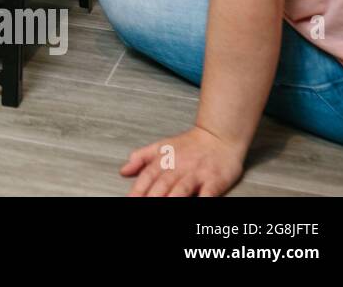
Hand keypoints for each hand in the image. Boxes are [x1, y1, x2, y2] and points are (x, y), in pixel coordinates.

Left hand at [120, 126, 245, 195]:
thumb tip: (123, 171)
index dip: (137, 189)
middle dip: (151, 197)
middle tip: (142, 205)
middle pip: (162, 184)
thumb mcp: (161, 146)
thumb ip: (140, 158)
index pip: (147, 176)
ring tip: (164, 206)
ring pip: (182, 188)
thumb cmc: (190, 145)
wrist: (219, 136)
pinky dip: (202, 199)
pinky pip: (208, 192)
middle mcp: (179, 167)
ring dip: (172, 199)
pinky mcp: (215, 180)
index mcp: (164, 159)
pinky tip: (195, 204)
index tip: (130, 199)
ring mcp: (197, 174)